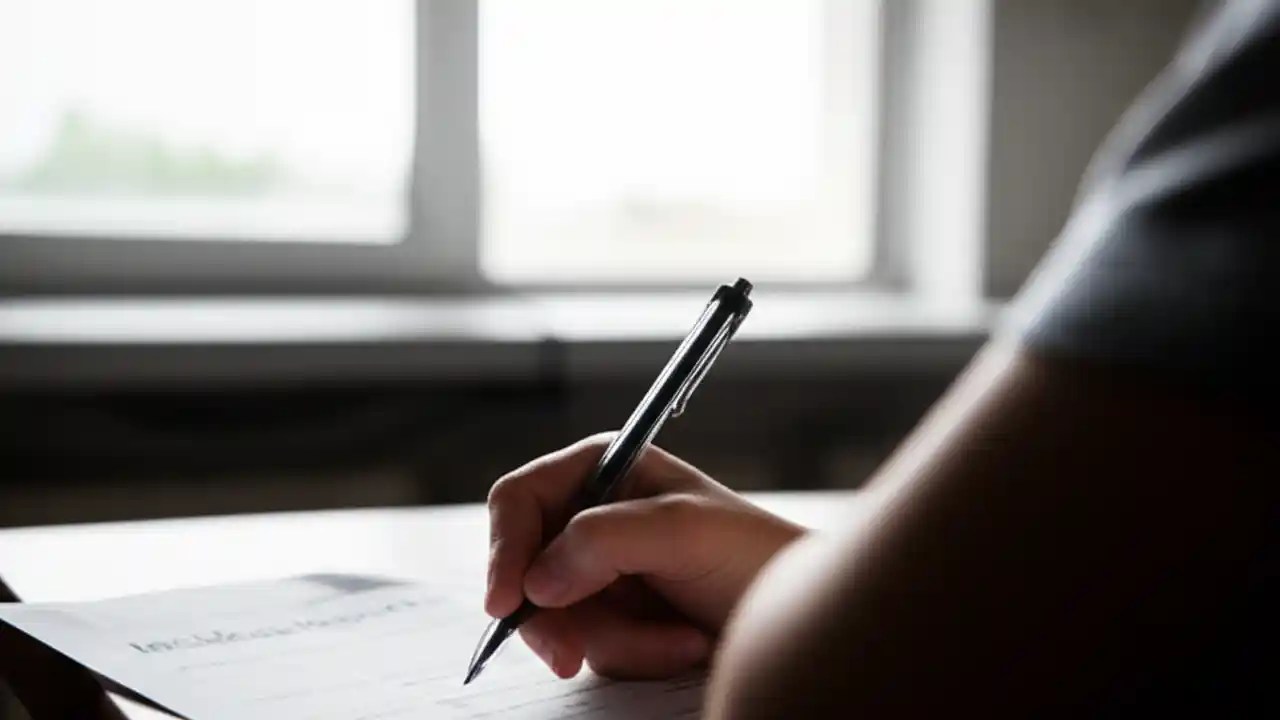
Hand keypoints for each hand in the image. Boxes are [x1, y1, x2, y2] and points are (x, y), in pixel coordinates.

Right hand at [485, 434, 804, 679]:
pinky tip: (683, 642)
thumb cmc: (756, 556)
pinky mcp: (616, 617)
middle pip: (526, 569)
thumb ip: (604, 540)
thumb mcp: (683, 532)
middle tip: (575, 656)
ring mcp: (602, 571)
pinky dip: (635, 655)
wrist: (799, 618)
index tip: (507, 601)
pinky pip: (590, 646)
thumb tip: (536, 578)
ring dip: (619, 640)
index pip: (522, 499)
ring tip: (682, 638)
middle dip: (563, 616)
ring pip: (558, 618)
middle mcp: (595, 516)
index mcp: (605, 469)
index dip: (506, 547)